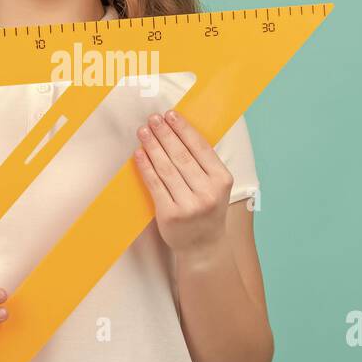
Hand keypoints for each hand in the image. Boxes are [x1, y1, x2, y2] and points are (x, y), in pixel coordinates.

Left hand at [133, 110, 231, 256]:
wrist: (203, 246)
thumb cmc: (207, 209)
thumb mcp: (217, 186)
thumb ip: (204, 163)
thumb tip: (179, 131)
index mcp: (222, 180)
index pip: (201, 148)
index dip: (184, 129)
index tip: (171, 115)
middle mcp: (208, 193)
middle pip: (181, 156)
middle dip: (165, 134)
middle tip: (153, 119)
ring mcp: (189, 206)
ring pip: (167, 169)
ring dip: (153, 146)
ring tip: (144, 131)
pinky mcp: (170, 215)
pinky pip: (155, 185)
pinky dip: (146, 167)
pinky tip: (139, 154)